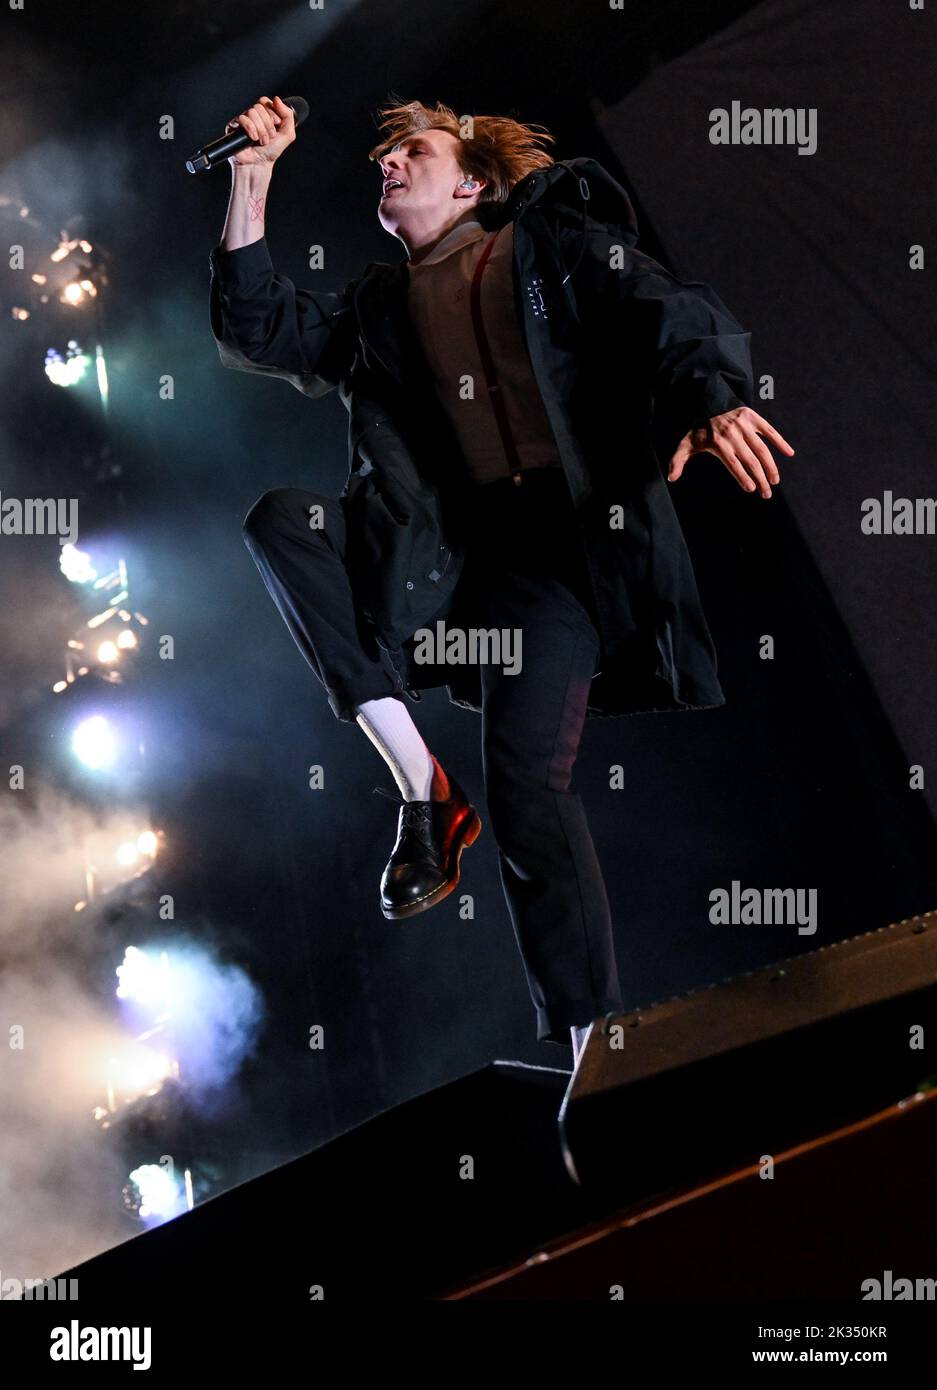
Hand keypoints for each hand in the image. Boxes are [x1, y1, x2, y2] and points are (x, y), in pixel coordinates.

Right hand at [226, 95, 296, 166]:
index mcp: (264, 114)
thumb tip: (276, 99)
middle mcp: (253, 116)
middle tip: (269, 137)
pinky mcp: (234, 126)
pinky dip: (251, 130)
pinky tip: (253, 139)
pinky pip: (243, 119)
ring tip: (262, 141)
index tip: (276, 125)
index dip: (272, 112)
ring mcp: (243, 120)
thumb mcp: (288, 134)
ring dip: (261, 130)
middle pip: (259, 107)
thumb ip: (288, 115)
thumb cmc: (271, 151)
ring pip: (252, 112)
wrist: (260, 164)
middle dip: (267, 125)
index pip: (265, 101)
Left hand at [668, 405, 794, 498]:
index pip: (733, 464)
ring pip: (761, 449)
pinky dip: (780, 441)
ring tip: (775, 480)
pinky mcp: (753, 418)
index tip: (751, 489)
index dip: (742, 476)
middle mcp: (733, 435)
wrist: (708, 401)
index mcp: (718, 444)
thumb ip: (678, 461)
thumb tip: (670, 478)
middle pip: (750, 460)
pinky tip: (789, 453)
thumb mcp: (685, 443)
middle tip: (767, 494)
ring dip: (770, 466)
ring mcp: (745, 426)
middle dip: (760, 479)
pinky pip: (769, 431)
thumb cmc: (698, 428)